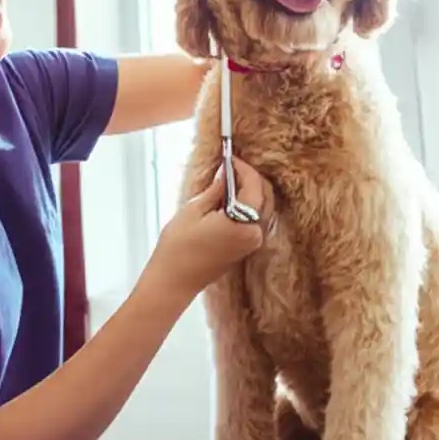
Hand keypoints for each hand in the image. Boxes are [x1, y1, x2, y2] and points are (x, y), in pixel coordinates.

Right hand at [140, 157, 274, 303]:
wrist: (174, 281)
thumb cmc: (178, 248)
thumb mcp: (194, 210)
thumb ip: (216, 189)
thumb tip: (226, 172)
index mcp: (244, 223)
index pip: (254, 186)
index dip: (243, 168)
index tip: (230, 158)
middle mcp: (255, 234)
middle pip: (265, 196)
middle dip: (250, 178)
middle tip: (230, 167)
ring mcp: (252, 243)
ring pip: (262, 208)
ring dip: (250, 191)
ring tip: (227, 181)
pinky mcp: (246, 248)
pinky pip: (254, 219)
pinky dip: (247, 205)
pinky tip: (229, 198)